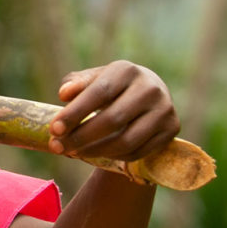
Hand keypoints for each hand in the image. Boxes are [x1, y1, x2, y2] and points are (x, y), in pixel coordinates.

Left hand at [48, 60, 178, 163]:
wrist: (148, 95)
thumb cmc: (111, 87)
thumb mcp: (94, 79)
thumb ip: (77, 83)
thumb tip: (65, 93)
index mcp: (127, 70)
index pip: (99, 93)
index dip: (75, 113)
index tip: (54, 129)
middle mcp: (150, 88)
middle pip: (112, 120)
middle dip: (81, 137)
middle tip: (57, 147)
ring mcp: (164, 110)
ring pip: (126, 141)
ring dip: (94, 151)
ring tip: (73, 153)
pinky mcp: (172, 129)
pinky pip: (138, 152)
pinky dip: (113, 156)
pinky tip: (95, 154)